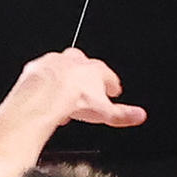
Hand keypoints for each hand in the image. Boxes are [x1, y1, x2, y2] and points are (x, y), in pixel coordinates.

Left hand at [8, 49, 144, 137]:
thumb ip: (122, 114)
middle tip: (87, 92)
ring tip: (65, 97)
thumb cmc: (73, 99)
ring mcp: (54, 62)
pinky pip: (42, 74)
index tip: (113, 90)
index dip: (111, 84)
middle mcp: (74, 61)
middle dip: (86, 78)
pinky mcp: (36, 67)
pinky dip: (45, 84)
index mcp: (94, 69)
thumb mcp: (104, 112)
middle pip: (84, 66)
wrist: (43, 95)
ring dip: (64, 80)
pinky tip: (44, 97)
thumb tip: (139, 116)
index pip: (108, 75)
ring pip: (62, 68)